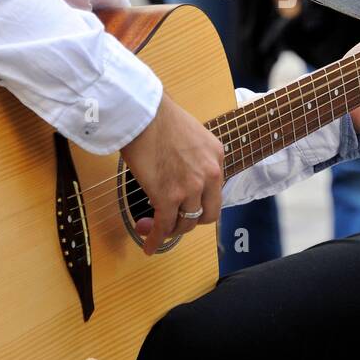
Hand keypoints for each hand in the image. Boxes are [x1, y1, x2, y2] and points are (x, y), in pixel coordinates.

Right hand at [121, 91, 225, 256]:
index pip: (214, 191)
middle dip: (190, 220)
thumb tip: (181, 172)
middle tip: (173, 219)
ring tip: (151, 227)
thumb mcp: (192, 135)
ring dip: (169, 229)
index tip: (184, 205)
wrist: (143, 113)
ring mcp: (190, 187)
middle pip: (207, 214)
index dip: (199, 202)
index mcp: (217, 157)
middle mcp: (210, 174)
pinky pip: (163, 226)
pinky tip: (148, 246)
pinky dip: (155, 239)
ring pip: (185, 222)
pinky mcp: (168, 196)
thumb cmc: (159, 118)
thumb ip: (194, 157)